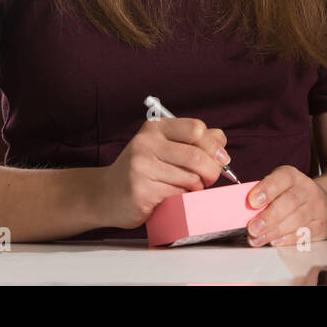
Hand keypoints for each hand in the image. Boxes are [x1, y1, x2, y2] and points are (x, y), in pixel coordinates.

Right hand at [97, 117, 229, 228]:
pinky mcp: (141, 191)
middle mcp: (146, 144)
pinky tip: (173, 197)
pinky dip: (183, 198)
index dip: (214, 145)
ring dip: (197, 187)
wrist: (105, 195)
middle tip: (210, 178)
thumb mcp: (164, 147)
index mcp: (155, 128)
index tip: (220, 157)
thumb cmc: (141, 170)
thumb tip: (221, 146)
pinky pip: (178, 195)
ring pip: (190, 178)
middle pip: (197, 156)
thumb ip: (193, 142)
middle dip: (212, 171)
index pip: (196, 129)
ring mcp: (141, 167)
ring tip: (188, 188)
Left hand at [245, 165, 326, 245]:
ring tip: (258, 239)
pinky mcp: (321, 225)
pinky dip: (288, 239)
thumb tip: (241, 211)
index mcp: (292, 177)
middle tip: (252, 228)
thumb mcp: (280, 188)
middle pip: (289, 201)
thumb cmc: (294, 196)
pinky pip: (305, 233)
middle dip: (269, 217)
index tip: (252, 201)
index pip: (282, 178)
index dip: (267, 189)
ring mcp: (316, 207)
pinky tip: (276, 241)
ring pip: (297, 219)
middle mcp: (307, 190)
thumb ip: (263, 197)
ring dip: (274, 231)